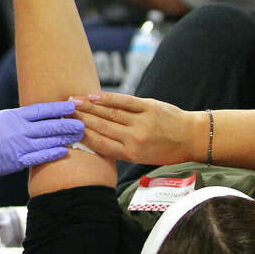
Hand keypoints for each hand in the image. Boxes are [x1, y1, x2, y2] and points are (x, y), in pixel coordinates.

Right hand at [0, 101, 85, 195]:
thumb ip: (17, 118)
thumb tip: (34, 115)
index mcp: (13, 116)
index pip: (42, 109)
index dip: (60, 107)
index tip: (74, 105)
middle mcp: (18, 130)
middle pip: (50, 125)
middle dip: (69, 123)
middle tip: (83, 122)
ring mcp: (18, 146)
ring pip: (48, 141)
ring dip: (66, 138)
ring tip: (79, 135)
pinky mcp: (16, 162)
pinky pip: (39, 157)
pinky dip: (53, 153)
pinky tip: (64, 151)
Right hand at [70, 92, 200, 165]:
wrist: (191, 137)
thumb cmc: (165, 149)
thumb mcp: (142, 158)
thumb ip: (120, 148)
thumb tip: (94, 139)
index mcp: (131, 154)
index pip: (100, 144)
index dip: (81, 135)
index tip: (66, 129)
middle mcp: (134, 139)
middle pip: (101, 127)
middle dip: (80, 119)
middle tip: (62, 112)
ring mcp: (142, 122)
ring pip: (109, 113)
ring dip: (89, 107)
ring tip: (73, 102)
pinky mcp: (149, 107)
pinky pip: (124, 102)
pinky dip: (108, 98)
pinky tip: (93, 96)